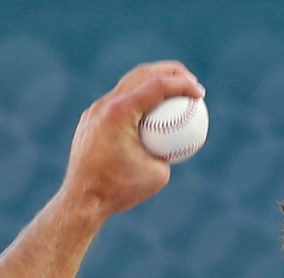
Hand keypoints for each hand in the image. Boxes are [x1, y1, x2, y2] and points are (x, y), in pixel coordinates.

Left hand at [59, 61, 205, 219]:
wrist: (83, 200)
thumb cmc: (120, 190)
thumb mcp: (159, 173)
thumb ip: (170, 151)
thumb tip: (178, 139)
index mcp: (120, 112)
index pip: (157, 86)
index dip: (183, 84)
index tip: (200, 93)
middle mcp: (105, 105)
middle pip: (142, 74)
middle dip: (171, 71)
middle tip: (191, 81)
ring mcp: (95, 111)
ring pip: (128, 85)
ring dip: (153, 83)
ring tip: (174, 94)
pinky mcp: (91, 120)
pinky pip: (118, 102)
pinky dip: (139, 101)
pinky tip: (152, 115)